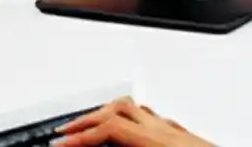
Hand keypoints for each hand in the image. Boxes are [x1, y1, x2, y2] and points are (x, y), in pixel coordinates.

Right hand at [53, 97, 213, 146]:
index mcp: (160, 143)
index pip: (110, 129)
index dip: (81, 136)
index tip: (62, 144)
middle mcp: (170, 133)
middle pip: (119, 108)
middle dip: (87, 118)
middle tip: (67, 131)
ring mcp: (180, 134)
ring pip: (138, 108)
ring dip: (109, 112)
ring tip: (92, 124)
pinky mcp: (189, 140)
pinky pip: (155, 120)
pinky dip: (134, 121)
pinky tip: (132, 132)